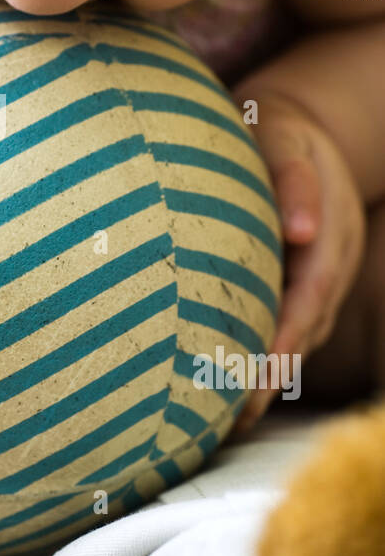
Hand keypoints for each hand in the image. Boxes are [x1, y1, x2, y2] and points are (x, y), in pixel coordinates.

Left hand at [230, 91, 365, 434]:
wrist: (300, 133)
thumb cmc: (278, 135)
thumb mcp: (286, 143)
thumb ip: (293, 181)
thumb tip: (301, 230)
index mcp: (329, 241)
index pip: (307, 303)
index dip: (282, 344)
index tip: (254, 381)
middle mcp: (330, 270)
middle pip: (303, 334)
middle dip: (271, 380)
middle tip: (232, 421)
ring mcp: (320, 283)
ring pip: (297, 339)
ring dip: (267, 380)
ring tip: (227, 421)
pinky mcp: (302, 289)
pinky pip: (286, 329)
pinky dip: (262, 359)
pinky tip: (229, 388)